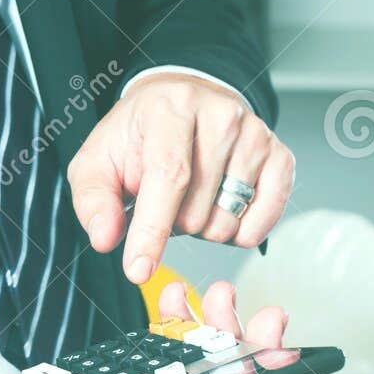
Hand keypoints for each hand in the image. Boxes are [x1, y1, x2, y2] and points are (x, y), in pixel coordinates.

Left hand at [66, 71, 295, 284]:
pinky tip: (220, 207)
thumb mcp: (98, 161)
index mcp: (171, 107)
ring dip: (202, 227)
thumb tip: (105, 238)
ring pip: (227, 222)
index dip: (152, 229)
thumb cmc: (139, 137)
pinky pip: (262, 223)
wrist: (181, 104)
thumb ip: (93, 201)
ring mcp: (256, 135)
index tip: (138, 269)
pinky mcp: (280, 157)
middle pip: (196, 210)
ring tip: (192, 196)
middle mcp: (221, 115)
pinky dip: (237, 231)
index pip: (168, 176)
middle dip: (172, 224)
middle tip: (164, 198)